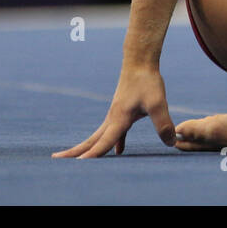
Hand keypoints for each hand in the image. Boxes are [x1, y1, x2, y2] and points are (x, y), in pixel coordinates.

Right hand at [52, 64, 174, 157]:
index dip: (93, 155)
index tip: (78, 165)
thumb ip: (163, 124)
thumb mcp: (158, 103)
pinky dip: (112, 143)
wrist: (140, 62)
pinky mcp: (122, 112)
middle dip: (75, 152)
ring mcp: (115, 116)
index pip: (104, 142)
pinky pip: (114, 132)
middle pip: (91, 140)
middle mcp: (112, 119)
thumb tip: (171, 143)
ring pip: (99, 136)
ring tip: (76, 160)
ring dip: (87, 148)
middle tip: (55, 159)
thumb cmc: (147, 81)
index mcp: (119, 119)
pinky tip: (119, 152)